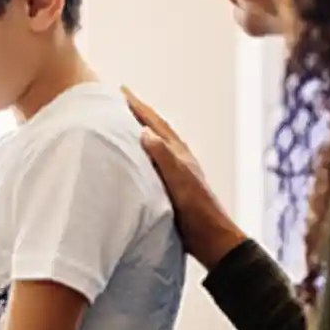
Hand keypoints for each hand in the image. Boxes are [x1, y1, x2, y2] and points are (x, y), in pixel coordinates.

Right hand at [123, 86, 247, 269]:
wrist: (211, 238)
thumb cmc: (197, 210)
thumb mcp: (179, 180)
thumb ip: (163, 155)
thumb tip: (144, 131)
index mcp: (179, 153)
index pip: (155, 123)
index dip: (138, 107)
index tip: (120, 91)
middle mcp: (177, 158)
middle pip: (154, 129)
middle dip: (137, 114)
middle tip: (117, 101)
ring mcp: (174, 172)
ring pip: (152, 145)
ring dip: (138, 131)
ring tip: (120, 124)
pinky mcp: (169, 187)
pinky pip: (150, 161)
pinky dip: (139, 152)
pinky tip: (131, 158)